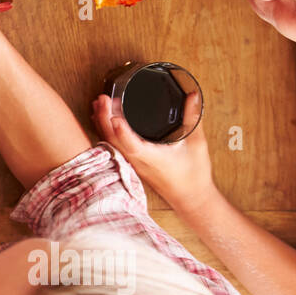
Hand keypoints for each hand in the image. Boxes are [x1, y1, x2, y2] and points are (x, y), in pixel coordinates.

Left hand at [92, 92, 211, 205]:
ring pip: (110, 142)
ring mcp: (132, 163)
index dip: (121, 131)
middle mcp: (137, 161)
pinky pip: (114, 146)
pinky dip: (107, 131)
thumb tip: (192, 96)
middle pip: (113, 139)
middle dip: (104, 117)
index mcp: (151, 157)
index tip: (114, 116)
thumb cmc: (194, 175)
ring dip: (102, 123)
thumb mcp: (197, 143)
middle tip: (102, 98)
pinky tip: (104, 121)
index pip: (131, 144)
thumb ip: (192, 118)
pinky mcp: (132, 163)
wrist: (191, 198)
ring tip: (98, 104)